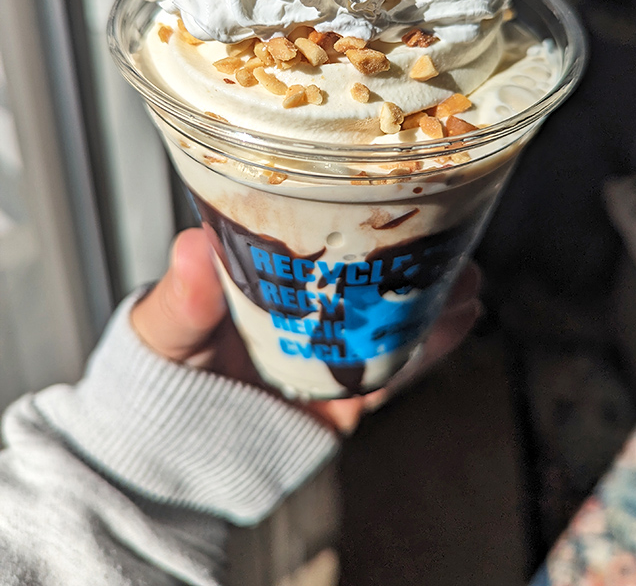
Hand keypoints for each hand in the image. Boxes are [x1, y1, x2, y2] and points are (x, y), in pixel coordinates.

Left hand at [131, 227, 481, 433]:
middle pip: (368, 272)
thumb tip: (191, 246)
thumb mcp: (166, 328)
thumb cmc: (165, 372)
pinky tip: (459, 320)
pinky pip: (395, 373)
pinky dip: (429, 350)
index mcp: (270, 275)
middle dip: (414, 251)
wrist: (173, 452)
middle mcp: (309, 305)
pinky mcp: (348, 396)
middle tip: (453, 228)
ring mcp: (332, 350)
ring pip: (394, 318)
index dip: (356, 209)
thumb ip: (182, 296)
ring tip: (469, 276)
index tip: (394, 185)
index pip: (316, 233)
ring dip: (435, 297)